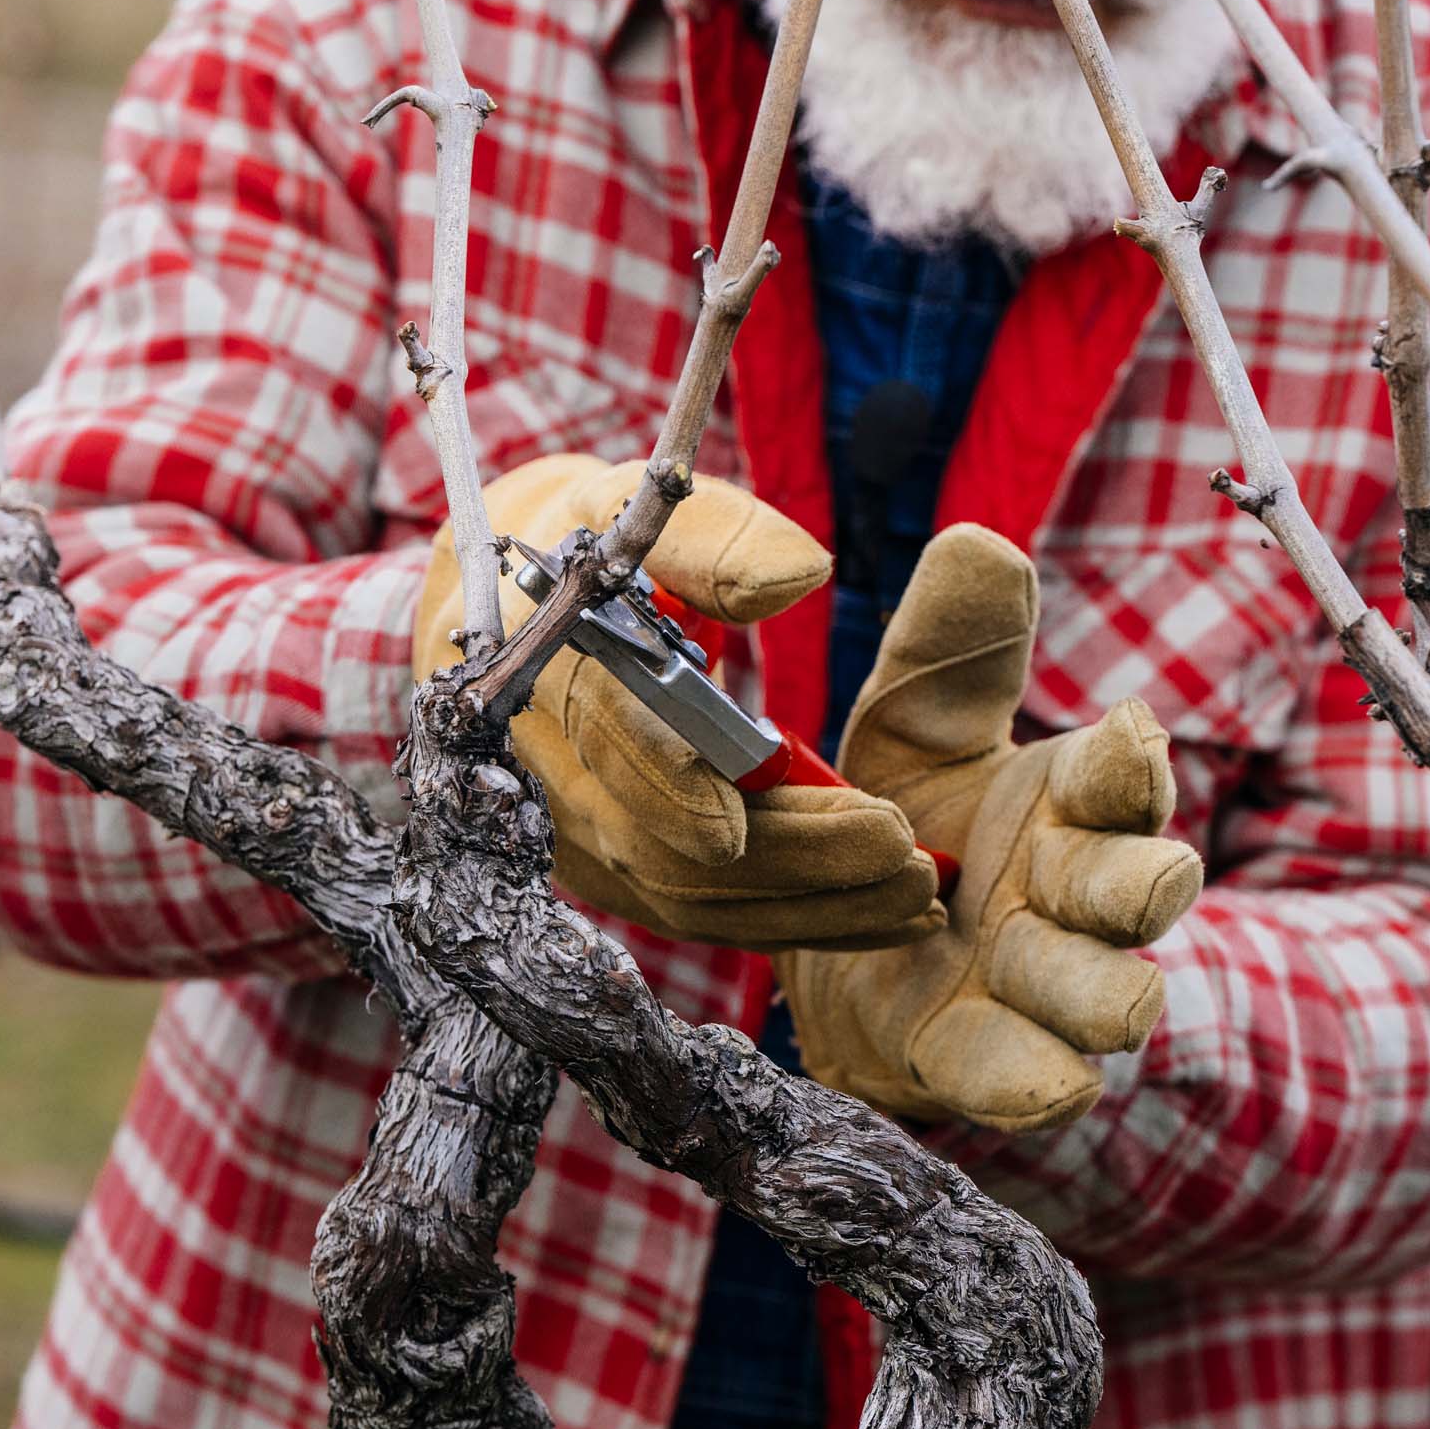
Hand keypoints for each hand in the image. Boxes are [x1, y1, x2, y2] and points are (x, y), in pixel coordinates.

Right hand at [412, 454, 941, 949]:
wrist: (516, 604)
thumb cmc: (599, 544)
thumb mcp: (645, 508)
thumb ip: (718, 538)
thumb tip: (798, 576)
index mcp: (539, 658)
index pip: (598, 729)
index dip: (667, 777)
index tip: (748, 811)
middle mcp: (537, 763)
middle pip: (650, 840)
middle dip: (779, 857)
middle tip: (899, 858)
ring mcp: (565, 829)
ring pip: (675, 894)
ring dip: (798, 906)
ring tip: (913, 897)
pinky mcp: (603, 869)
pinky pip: (693, 912)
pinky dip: (786, 920)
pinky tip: (874, 914)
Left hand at [776, 524, 1203, 1131]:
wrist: (839, 941)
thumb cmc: (904, 817)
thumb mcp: (912, 722)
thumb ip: (950, 645)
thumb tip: (976, 541)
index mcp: (1069, 803)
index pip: (1127, 774)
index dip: (1128, 761)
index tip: (1120, 734)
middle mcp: (1075, 898)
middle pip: (1142, 890)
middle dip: (1133, 882)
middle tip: (1112, 874)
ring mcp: (1040, 988)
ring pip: (1110, 997)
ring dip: (1096, 987)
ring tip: (1044, 964)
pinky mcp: (986, 1060)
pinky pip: (1033, 1081)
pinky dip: (1038, 1079)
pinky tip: (1042, 1077)